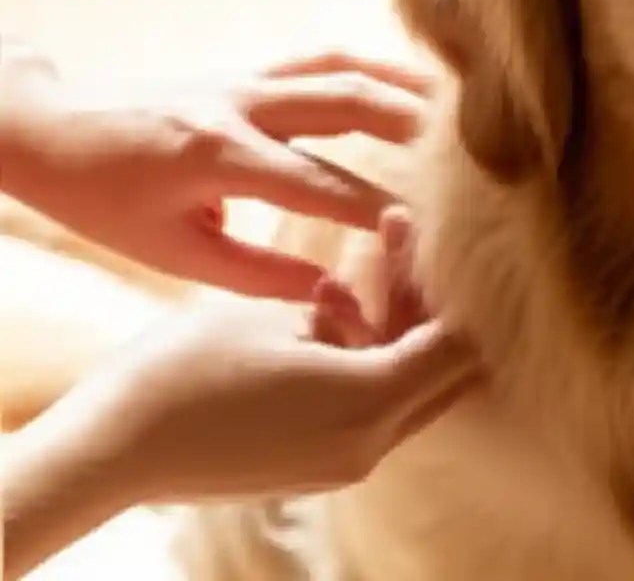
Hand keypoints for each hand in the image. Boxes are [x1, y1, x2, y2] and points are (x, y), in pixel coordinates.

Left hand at [0, 51, 430, 299]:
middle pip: (350, 105)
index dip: (384, 212)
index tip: (438, 235)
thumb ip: (261, 274)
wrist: (48, 129)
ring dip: (404, 90)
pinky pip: (319, 60)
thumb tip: (338, 289)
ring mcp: (244, 79)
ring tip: (461, 112)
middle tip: (472, 162)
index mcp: (219, 156)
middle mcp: (240, 105)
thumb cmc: (103, 200)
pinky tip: (407, 86)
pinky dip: (368, 69)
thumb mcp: (174, 252)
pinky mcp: (245, 71)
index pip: (324, 184)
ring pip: (341, 72)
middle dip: (416, 133)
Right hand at [18, 207, 480, 503]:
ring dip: (389, 327)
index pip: (458, 346)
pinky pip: (364, 404)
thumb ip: (353, 311)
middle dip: (429, 302)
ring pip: (403, 386)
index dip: (452, 285)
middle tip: (400, 238)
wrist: (109, 447)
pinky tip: (319, 306)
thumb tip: (385, 304)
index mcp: (371, 403)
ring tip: (345, 269)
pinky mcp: (316, 464)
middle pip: (442, 370)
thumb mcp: (276, 318)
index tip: (433, 235)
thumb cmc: (185, 370)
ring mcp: (344, 461)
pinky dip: (359, 359)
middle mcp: (370, 445)